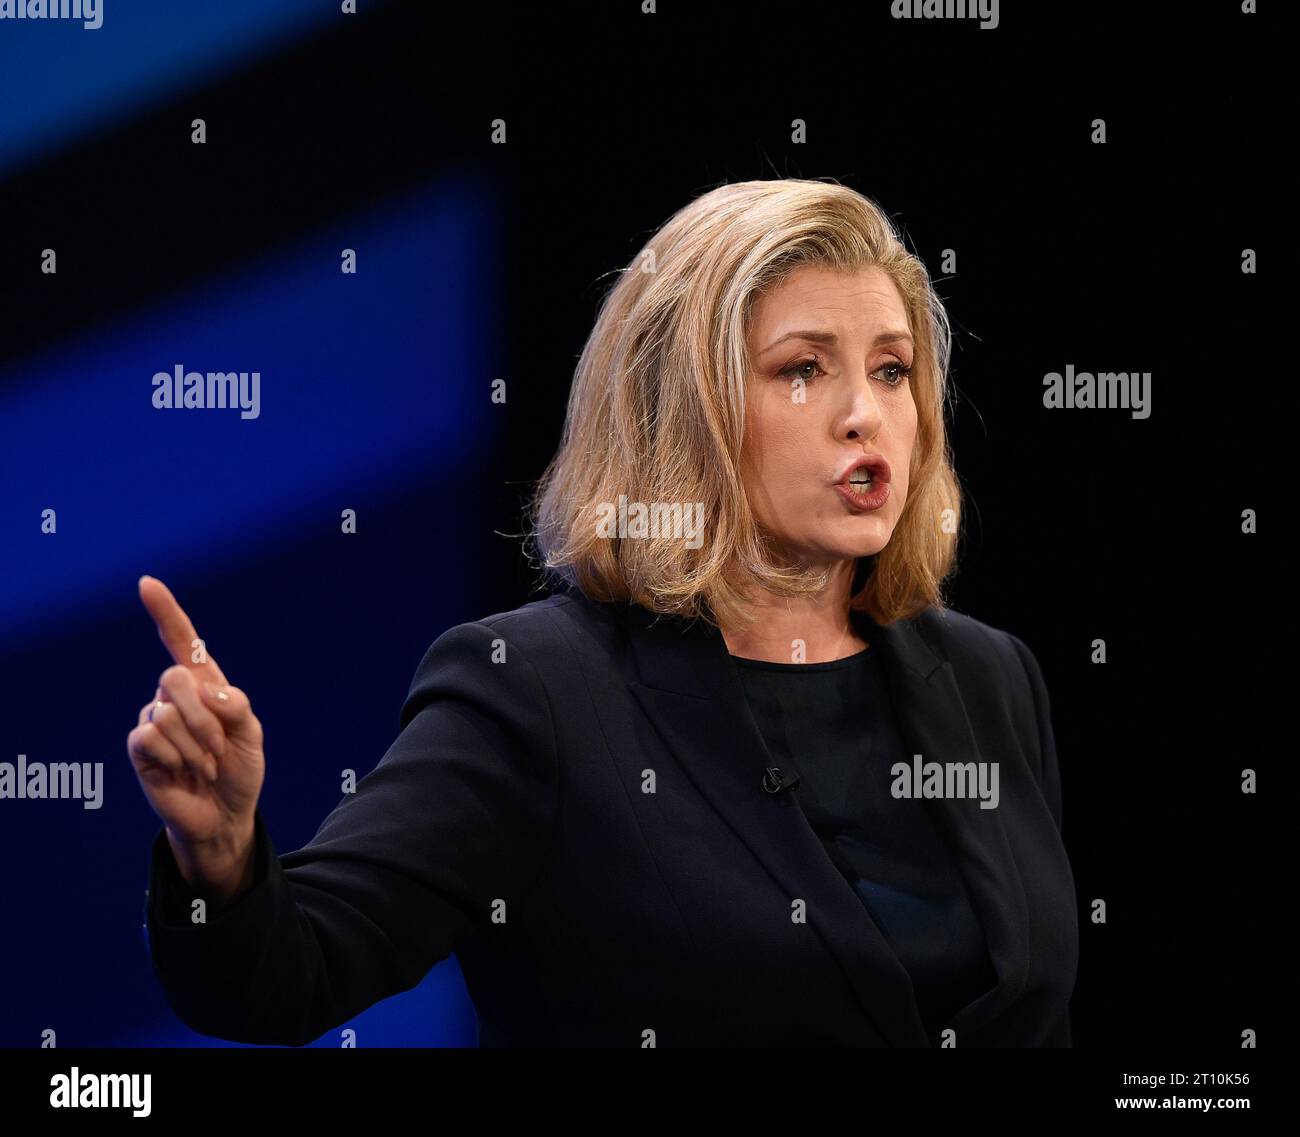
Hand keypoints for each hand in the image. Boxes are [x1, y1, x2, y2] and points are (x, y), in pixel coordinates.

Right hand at [127, 576, 264, 884]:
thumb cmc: (239, 770)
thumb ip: (238, 708)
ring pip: (165, 712)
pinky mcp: (139, 747)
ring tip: (203, 764)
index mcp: (206, 684)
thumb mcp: (253, 736)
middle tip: (218, 747)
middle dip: (203, 717)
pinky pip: (149, 735)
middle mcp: (175, 696)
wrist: (225, 812)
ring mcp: (154, 719)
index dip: (166, 612)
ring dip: (194, 746)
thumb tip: (210, 694)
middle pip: (174, 677)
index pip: (184, 641)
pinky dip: (175, 756)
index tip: (147, 583)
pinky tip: (182, 771)